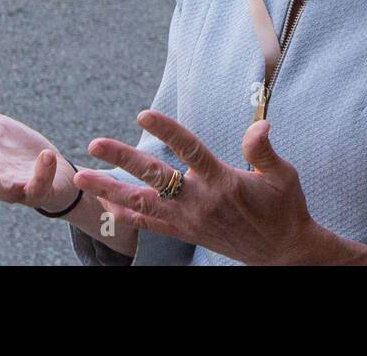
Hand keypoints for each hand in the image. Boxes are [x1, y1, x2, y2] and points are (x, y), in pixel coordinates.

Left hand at [74, 109, 324, 264]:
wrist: (283, 252)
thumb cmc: (284, 208)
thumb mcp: (282, 176)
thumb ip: (263, 151)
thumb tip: (259, 125)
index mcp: (222, 182)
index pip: (189, 150)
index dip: (166, 131)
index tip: (143, 114)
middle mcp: (200, 201)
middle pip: (154, 176)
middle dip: (121, 159)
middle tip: (94, 143)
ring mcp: (190, 219)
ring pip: (142, 202)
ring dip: (110, 189)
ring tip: (81, 176)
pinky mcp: (186, 232)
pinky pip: (150, 224)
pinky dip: (126, 215)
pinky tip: (105, 206)